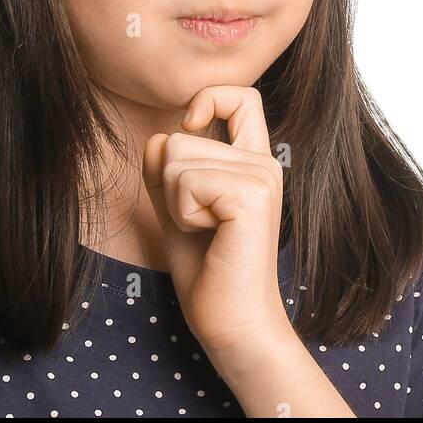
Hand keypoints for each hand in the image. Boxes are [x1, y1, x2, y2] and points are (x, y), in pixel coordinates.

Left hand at [142, 84, 288, 357]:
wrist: (231, 325)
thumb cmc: (207, 272)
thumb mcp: (178, 209)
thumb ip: (166, 171)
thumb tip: (158, 137)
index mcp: (253, 162)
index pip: (242, 97)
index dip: (208, 99)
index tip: (192, 127)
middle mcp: (264, 163)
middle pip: (180, 136)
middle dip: (169, 183)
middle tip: (199, 225)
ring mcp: (262, 177)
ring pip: (177, 157)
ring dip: (175, 201)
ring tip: (205, 232)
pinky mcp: (252, 198)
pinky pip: (186, 181)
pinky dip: (182, 212)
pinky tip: (210, 237)